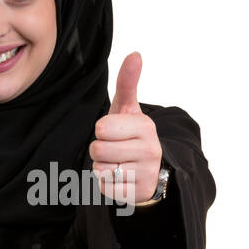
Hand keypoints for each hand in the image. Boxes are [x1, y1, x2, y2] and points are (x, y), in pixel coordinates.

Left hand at [90, 51, 161, 204]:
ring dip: (102, 168)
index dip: (101, 130)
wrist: (150, 171)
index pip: (102, 128)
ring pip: (101, 170)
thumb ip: (128, 83)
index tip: (113, 132)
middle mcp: (150, 150)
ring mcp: (145, 173)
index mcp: (145, 126)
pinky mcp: (137, 194)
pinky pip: (105, 188)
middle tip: (112, 149)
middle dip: (98, 150)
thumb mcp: (128, 109)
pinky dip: (107, 184)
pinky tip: (119, 178)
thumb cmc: (130, 135)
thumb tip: (135, 54)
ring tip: (116, 163)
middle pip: (98, 150)